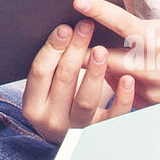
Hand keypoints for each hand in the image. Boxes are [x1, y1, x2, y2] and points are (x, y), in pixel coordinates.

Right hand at [22, 18, 137, 144]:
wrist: (69, 132)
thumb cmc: (57, 98)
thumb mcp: (45, 87)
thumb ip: (50, 65)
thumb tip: (64, 28)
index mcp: (33, 105)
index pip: (40, 71)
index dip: (52, 48)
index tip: (65, 27)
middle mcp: (51, 120)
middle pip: (63, 80)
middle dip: (75, 51)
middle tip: (86, 27)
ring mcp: (75, 128)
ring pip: (86, 99)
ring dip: (94, 72)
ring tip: (102, 50)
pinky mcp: (100, 131)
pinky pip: (112, 116)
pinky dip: (121, 98)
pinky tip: (127, 79)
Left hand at [74, 0, 159, 104]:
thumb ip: (141, 25)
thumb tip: (111, 21)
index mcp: (157, 41)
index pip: (120, 22)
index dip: (97, 9)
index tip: (78, 1)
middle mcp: (151, 68)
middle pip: (101, 59)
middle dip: (85, 49)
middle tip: (73, 38)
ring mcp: (150, 90)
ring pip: (109, 77)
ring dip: (103, 66)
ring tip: (102, 54)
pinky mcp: (151, 105)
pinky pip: (123, 92)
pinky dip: (119, 82)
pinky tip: (125, 73)